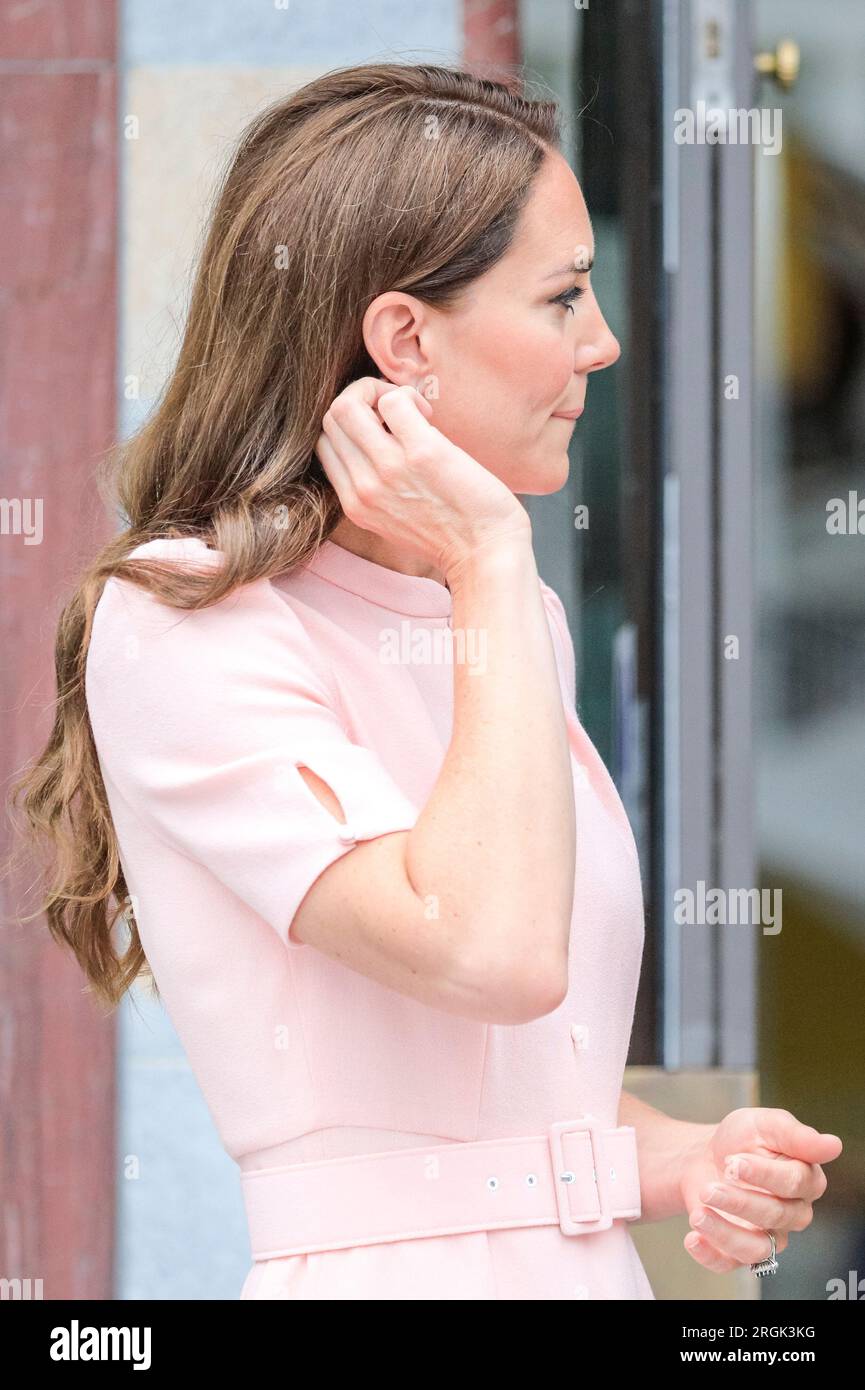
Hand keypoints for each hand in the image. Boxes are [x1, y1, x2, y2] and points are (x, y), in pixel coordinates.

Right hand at [314, 377, 529, 579]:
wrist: (486, 555)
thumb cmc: (453, 535)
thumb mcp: (395, 520)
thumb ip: (377, 489)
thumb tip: (379, 442)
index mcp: (355, 504)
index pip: (325, 443)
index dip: (352, 425)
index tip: (384, 432)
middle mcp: (363, 488)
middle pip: (331, 418)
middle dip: (361, 400)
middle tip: (397, 414)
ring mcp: (389, 469)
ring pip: (347, 404)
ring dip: (379, 392)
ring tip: (411, 412)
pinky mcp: (421, 453)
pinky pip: (393, 400)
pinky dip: (407, 395)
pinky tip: (427, 414)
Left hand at [678, 1107, 841, 1272]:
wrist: (706, 1156)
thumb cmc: (741, 1139)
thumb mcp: (764, 1125)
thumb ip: (795, 1135)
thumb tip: (832, 1145)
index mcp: (806, 1180)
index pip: (794, 1183)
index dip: (764, 1174)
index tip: (734, 1161)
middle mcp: (793, 1213)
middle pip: (775, 1215)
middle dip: (740, 1201)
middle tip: (711, 1186)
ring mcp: (767, 1236)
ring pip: (756, 1248)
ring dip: (724, 1233)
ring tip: (698, 1214)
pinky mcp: (739, 1251)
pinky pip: (729, 1264)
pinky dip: (710, 1254)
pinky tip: (692, 1238)